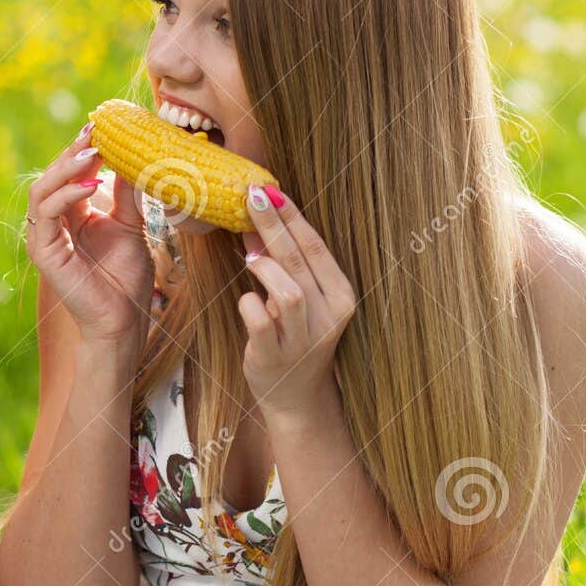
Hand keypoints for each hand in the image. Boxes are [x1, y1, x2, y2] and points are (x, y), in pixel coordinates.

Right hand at [25, 122, 152, 350]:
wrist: (122, 321)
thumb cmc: (126, 279)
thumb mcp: (132, 226)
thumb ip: (127, 194)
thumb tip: (135, 156)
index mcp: (73, 215)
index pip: (70, 173)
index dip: (84, 150)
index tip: (104, 127)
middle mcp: (55, 223)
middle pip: (53, 175)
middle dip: (74, 151)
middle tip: (97, 132)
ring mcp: (45, 237)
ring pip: (43, 189)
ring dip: (66, 168)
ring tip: (93, 153)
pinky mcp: (42, 253)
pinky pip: (46, 214)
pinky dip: (65, 195)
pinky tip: (89, 184)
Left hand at [238, 184, 355, 419]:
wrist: (296, 395)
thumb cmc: (294, 337)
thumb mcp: (294, 298)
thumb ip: (280, 264)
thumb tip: (255, 221)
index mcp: (340, 295)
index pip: (317, 247)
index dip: (292, 216)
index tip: (269, 189)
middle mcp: (330, 315)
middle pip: (300, 261)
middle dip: (273, 225)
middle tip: (250, 196)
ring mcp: (305, 338)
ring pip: (288, 291)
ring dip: (265, 268)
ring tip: (249, 256)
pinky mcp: (277, 356)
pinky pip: (261, 321)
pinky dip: (249, 304)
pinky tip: (245, 299)